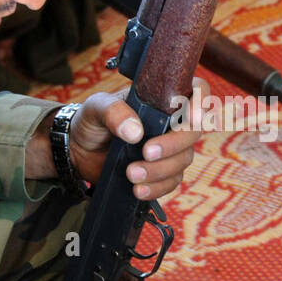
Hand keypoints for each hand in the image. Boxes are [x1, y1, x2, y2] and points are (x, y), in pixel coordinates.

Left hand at [67, 78, 206, 199]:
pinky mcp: (161, 172)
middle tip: (146, 152)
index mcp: (161, 99)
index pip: (196, 91)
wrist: (79, 150)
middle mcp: (171, 122)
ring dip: (159, 170)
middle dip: (173, 145)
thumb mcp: (96, 108)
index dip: (202, 102)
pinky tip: (137, 189)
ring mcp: (169, 149)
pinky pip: (171, 182)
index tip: (192, 118)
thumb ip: (113, 112)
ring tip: (131, 173)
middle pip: (193, 132)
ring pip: (183, 160)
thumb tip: (136, 132)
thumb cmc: (92, 121)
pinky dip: (156, 188)